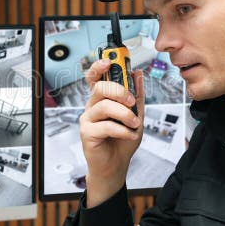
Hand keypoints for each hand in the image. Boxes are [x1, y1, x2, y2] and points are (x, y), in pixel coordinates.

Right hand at [79, 58, 144, 207]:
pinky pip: (105, 125)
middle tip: (131, 102)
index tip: (109, 60)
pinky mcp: (87, 133)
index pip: (96, 77)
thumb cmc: (122, 141)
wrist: (116, 165)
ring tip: (134, 123)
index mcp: (102, 99)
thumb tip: (137, 74)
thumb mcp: (136, 115)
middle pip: (100, 87)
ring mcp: (88, 119)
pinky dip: (122, 130)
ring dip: (124, 114)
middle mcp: (92, 106)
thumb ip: (136, 96)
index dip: (100, 66)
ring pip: (104, 106)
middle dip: (119, 91)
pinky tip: (129, 135)